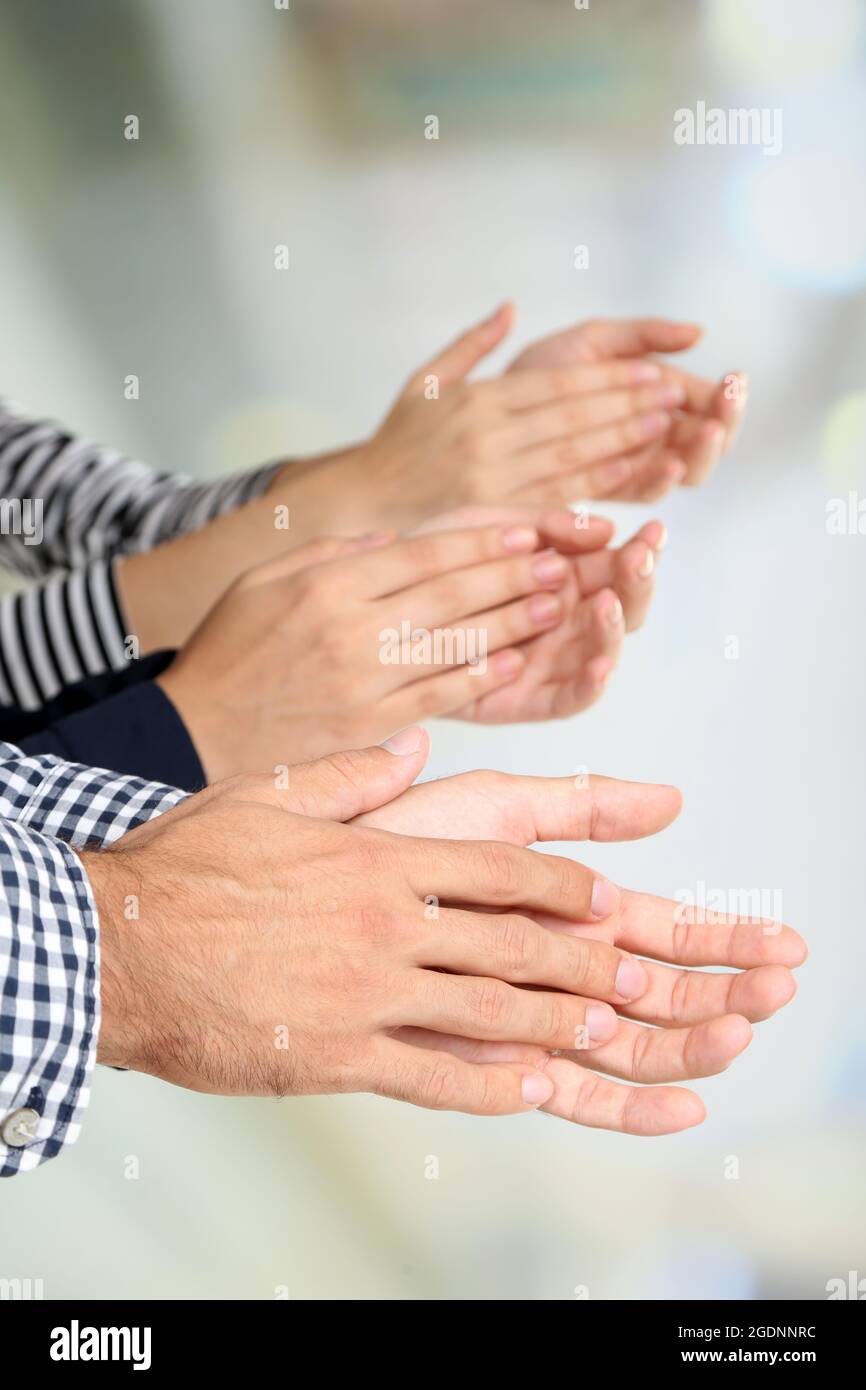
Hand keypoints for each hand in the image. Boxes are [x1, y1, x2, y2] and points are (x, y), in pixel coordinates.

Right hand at [85, 734, 649, 1116]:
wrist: (117, 947)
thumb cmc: (186, 868)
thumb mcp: (269, 793)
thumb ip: (354, 772)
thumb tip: (414, 745)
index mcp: (380, 858)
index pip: (499, 868)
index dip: (562, 885)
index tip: (606, 897)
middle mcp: (389, 925)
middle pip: (514, 943)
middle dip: (584, 961)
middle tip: (638, 978)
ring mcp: (368, 995)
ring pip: (490, 1011)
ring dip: (557, 1023)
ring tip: (607, 1033)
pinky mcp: (338, 1056)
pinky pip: (433, 1079)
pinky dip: (490, 1087)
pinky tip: (532, 1093)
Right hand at [156, 518, 614, 779]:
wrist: (195, 732)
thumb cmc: (228, 652)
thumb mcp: (260, 581)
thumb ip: (326, 553)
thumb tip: (390, 542)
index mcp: (327, 584)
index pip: (423, 553)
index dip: (482, 541)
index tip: (526, 532)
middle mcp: (352, 628)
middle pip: (451, 593)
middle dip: (511, 574)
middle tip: (559, 561)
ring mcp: (364, 679)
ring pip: (455, 642)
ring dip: (511, 622)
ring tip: (555, 604)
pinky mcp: (370, 724)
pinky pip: (438, 695)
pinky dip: (480, 677)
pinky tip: (514, 661)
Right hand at [266, 304, 685, 532]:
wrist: (363, 504)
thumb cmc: (397, 443)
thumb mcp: (424, 382)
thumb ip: (470, 345)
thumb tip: (509, 308)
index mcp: (476, 401)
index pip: (557, 386)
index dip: (609, 378)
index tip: (650, 369)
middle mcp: (486, 438)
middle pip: (572, 418)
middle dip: (628, 404)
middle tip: (674, 393)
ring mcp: (492, 479)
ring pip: (572, 456)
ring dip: (623, 439)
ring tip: (665, 424)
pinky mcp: (494, 514)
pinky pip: (556, 496)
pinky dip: (597, 484)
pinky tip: (632, 472)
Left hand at [354, 767, 806, 1134]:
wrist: (301, 886)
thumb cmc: (388, 835)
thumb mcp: (491, 807)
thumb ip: (577, 805)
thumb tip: (672, 799)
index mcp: (553, 906)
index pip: (657, 927)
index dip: (720, 936)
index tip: (782, 942)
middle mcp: (544, 965)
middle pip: (653, 988)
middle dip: (722, 987)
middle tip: (783, 987)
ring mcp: (517, 1014)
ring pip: (622, 1041)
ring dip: (687, 1040)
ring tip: (745, 1030)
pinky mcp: (481, 1058)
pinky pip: (562, 1091)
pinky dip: (623, 1104)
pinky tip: (681, 1106)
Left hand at [416, 504, 664, 720]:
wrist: (375, 606)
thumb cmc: (432, 560)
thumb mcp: (489, 526)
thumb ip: (545, 523)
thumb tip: (606, 526)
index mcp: (564, 578)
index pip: (616, 567)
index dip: (640, 551)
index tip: (653, 530)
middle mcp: (564, 623)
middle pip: (621, 610)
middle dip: (636, 585)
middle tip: (638, 560)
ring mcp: (547, 663)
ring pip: (602, 653)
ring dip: (614, 630)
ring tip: (610, 602)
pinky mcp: (523, 701)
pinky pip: (567, 701)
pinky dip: (589, 685)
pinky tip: (600, 664)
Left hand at [508, 316, 746, 501]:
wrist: (487, 407)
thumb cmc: (539, 371)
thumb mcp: (594, 341)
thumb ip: (644, 335)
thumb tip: (699, 333)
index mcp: (657, 399)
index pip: (709, 405)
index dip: (728, 396)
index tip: (736, 379)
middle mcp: (652, 438)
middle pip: (707, 443)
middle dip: (724, 424)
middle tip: (726, 407)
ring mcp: (633, 468)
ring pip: (685, 473)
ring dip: (701, 453)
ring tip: (708, 431)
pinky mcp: (606, 493)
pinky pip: (641, 493)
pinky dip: (661, 479)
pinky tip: (671, 464)